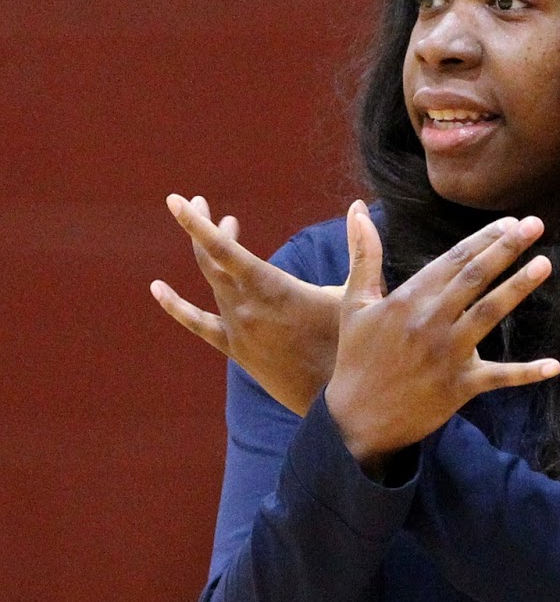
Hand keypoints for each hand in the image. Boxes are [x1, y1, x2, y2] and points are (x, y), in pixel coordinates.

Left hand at [151, 194, 345, 415]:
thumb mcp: (358, 293)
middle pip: (211, 261)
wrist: (337, 402)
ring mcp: (238, 330)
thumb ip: (359, 247)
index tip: (176, 200)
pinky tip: (158, 288)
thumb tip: (359, 205)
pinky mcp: (236, 350)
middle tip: (200, 202)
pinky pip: (198, 324)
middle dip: (204, 228)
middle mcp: (246, 308)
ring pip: (212, 284)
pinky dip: (176, 306)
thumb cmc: (352, 344)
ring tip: (225, 229)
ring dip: (210, 255)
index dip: (197, 224)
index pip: (224, 250)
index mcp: (272, 289)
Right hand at [324, 201, 558, 466]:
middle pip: (474, 278)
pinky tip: (553, 365)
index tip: (509, 221)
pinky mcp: (459, 387)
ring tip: (545, 263)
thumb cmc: (356, 356)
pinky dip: (527, 373)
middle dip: (506, 249)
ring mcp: (447, 355)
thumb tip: (358, 207)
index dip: (483, 239)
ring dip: (518, 288)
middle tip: (536, 224)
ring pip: (489, 314)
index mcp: (407, 300)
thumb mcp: (353, 302)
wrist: (356, 418)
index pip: (452, 260)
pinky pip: (499, 377)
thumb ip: (363, 253)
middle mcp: (429, 322)